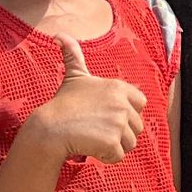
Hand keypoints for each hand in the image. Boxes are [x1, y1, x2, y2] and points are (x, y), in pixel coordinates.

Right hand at [34, 35, 146, 162]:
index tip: (106, 114)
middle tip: (96, 129)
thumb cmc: (63, 104)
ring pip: (130, 144)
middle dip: (120, 132)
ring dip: (114, 146)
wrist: (50, 129)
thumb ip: (73, 54)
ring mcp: (118, 123)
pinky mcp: (112, 142)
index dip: (126, 112)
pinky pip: (119, 157)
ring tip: (94, 138)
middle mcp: (122, 104)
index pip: (141, 104)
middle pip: (137, 127)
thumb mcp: (74, 76)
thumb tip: (59, 35)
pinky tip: (90, 147)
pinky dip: (106, 157)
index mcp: (118, 87)